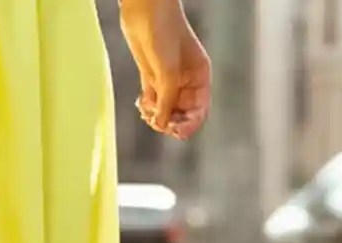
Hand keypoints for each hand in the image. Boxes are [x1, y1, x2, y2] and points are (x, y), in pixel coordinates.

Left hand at [120, 0, 210, 139]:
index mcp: (200, 77)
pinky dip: (147, 107)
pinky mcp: (152, 78)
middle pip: (182, 114)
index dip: (190, 124)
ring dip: (156, 116)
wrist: (144, 13)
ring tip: (146, 110)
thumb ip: (166, 100)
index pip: (200, 110)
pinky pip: (152, 102)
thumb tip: (162, 125)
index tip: (177, 131)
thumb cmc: (164, 34)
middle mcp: (187, 81)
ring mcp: (169, 80)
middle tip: (156, 123)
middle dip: (170, 122)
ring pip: (166, 110)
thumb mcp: (168, 73)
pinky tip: (142, 102)